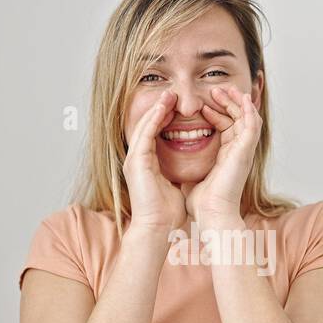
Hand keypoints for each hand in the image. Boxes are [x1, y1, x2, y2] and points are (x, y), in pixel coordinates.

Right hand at [123, 90, 187, 234]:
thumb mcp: (174, 185)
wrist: (157, 228)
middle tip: (172, 94)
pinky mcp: (136, 161)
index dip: (164, 118)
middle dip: (159, 108)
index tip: (177, 107)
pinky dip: (155, 119)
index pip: (154, 133)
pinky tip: (165, 107)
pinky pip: (145, 134)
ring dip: (157, 108)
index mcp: (145, 163)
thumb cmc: (167, 213)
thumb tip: (188, 168)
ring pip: (144, 125)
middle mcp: (136, 159)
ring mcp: (134, 159)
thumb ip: (176, 172)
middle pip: (147, 125)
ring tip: (169, 95)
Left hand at [185, 85, 261, 227]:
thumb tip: (177, 162)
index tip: (202, 105)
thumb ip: (190, 164)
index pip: (226, 127)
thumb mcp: (193, 174)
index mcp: (227, 156)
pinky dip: (249, 109)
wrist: (210, 213)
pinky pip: (253, 124)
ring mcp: (244, 151)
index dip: (216, 113)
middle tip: (215, 89)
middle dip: (227, 102)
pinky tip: (242, 97)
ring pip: (248, 117)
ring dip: (237, 101)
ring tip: (226, 88)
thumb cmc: (201, 202)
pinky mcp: (246, 151)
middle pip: (238, 118)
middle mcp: (238, 152)